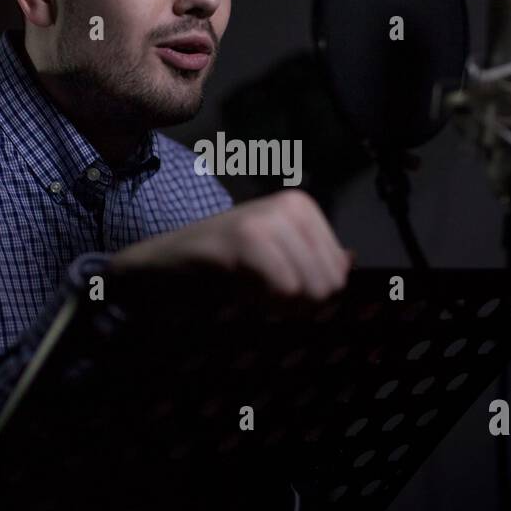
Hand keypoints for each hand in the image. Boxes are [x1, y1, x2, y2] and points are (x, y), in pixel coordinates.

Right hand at [109, 189, 353, 301]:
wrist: (159, 268)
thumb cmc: (219, 267)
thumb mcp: (274, 260)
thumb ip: (313, 259)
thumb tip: (351, 262)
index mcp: (301, 207)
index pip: (339, 274)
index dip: (309, 295)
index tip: (274, 286)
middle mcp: (290, 204)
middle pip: (329, 283)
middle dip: (298, 304)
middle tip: (258, 293)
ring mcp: (265, 218)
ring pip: (310, 288)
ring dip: (279, 306)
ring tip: (246, 290)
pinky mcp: (242, 239)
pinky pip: (284, 287)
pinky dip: (264, 303)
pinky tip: (238, 292)